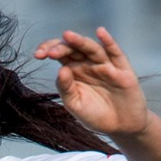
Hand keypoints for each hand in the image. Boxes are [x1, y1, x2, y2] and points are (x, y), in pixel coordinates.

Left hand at [32, 27, 149, 138]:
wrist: (120, 128)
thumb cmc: (95, 115)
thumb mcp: (75, 104)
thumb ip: (66, 88)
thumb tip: (61, 69)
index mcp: (74, 70)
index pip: (60, 54)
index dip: (49, 50)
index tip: (38, 55)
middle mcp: (88, 64)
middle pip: (74, 49)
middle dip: (61, 48)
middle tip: (50, 52)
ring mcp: (105, 65)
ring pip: (92, 48)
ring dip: (80, 41)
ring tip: (67, 36)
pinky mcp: (122, 69)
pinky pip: (115, 53)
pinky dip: (108, 42)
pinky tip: (100, 32)